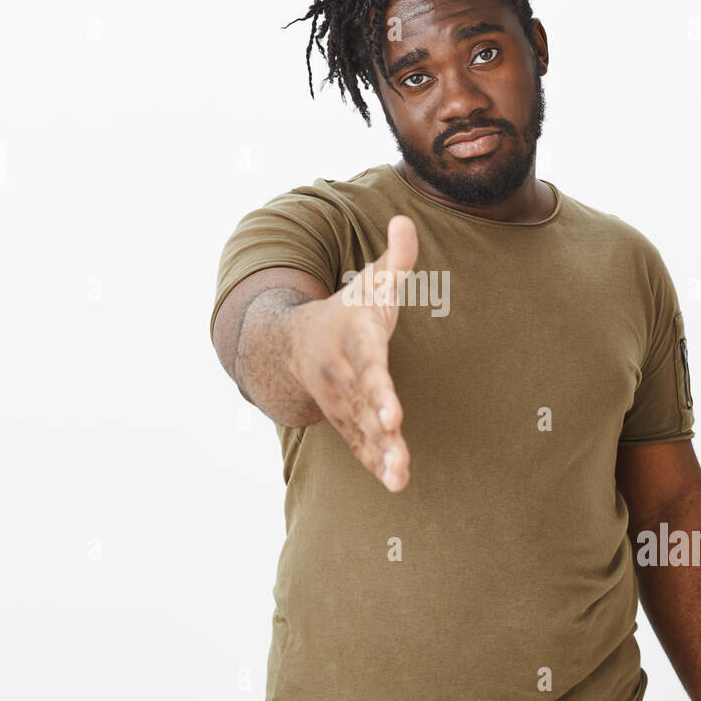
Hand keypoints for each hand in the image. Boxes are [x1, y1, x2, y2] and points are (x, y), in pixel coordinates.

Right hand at [286, 215, 417, 491]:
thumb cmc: (349, 309)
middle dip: (381, 434)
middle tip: (399, 455)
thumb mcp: (371, 281)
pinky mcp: (344, 419)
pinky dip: (374, 462)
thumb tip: (405, 219)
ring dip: (380, 456)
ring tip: (400, 479)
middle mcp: (342, 374)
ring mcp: (339, 400)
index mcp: (353, 339)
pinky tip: (396, 482)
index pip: (369, 367)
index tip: (395, 415)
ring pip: (361, 431)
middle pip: (364, 407)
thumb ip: (396, 257)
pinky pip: (358, 444)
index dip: (381, 391)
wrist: (295, 341)